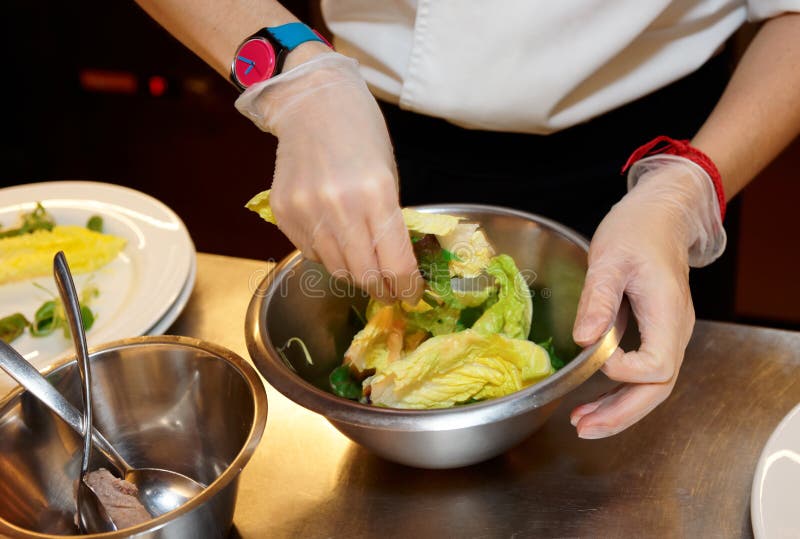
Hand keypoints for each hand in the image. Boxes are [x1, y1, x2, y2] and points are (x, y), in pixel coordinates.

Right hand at [235, 52, 422, 301]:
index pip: (395, 264)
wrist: (311, 103)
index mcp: (376, 195)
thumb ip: (391, 221)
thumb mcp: (389, 175)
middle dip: (382, 289)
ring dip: (355, 273)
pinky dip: (328, 255)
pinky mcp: (284, 215)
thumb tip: (397, 265)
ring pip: (336, 270)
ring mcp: (307, 213)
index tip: (412, 293)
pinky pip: (311, 253)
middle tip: (391, 290)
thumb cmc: (360, 133)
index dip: (407, 287)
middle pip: (364, 276)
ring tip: (364, 262)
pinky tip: (335, 238)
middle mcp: (340, 208)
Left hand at [570, 155, 725, 437]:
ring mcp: (668, 334)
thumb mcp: (609, 258)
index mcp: (667, 313)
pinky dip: (619, 393)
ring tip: (583, 424)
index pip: (657, 364)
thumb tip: (583, 339)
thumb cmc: (637, 230)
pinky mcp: (656, 334)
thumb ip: (598, 299)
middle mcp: (674, 331)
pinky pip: (644, 374)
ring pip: (652, 388)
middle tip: (583, 427)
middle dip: (620, 413)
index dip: (626, 371)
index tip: (596, 356)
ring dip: (618, 410)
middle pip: (657, 389)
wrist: (660, 216)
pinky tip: (594, 402)